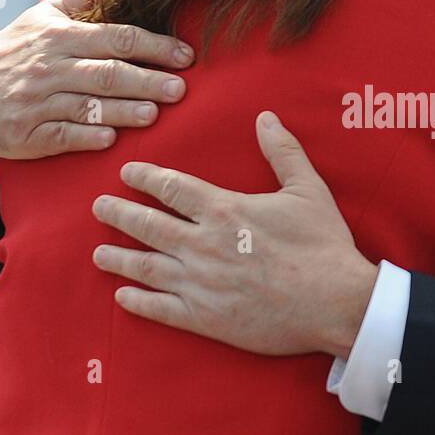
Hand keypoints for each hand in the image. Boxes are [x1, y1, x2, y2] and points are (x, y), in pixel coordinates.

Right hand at [0, 0, 193, 181]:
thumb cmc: (15, 51)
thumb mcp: (43, 15)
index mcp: (59, 37)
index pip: (115, 38)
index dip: (153, 47)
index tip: (185, 56)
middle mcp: (48, 68)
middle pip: (106, 74)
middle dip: (146, 81)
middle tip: (180, 89)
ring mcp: (36, 103)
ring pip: (87, 106)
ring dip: (123, 111)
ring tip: (154, 115)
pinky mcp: (26, 134)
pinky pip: (61, 136)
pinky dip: (87, 137)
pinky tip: (112, 139)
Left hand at [90, 111, 377, 357]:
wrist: (335, 302)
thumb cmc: (323, 245)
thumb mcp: (308, 189)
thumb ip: (282, 151)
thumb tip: (265, 117)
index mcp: (224, 210)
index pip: (171, 187)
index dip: (144, 178)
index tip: (126, 173)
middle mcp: (202, 244)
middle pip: (147, 225)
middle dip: (119, 213)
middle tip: (98, 206)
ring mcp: (200, 283)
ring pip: (146, 267)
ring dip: (119, 258)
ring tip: (98, 253)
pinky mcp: (206, 317)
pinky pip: (160, 308)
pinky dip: (138, 302)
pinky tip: (123, 297)